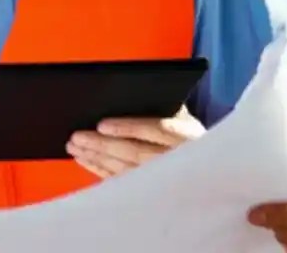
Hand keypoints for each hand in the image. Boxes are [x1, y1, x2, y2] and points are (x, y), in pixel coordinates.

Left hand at [66, 105, 204, 177]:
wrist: (212, 172)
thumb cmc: (189, 137)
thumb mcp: (185, 119)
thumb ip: (164, 105)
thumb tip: (134, 92)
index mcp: (188, 136)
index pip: (157, 129)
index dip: (128, 127)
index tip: (102, 125)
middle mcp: (179, 160)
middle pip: (136, 152)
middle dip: (103, 145)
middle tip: (76, 136)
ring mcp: (166, 180)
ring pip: (126, 171)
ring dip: (96, 158)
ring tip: (74, 146)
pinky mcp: (152, 193)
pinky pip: (123, 183)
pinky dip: (101, 171)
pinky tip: (85, 160)